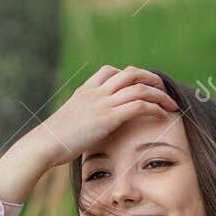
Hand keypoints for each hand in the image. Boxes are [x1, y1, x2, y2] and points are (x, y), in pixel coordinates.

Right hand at [37, 64, 178, 168]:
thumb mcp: (68, 124)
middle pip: (130, 73)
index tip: (140, 86)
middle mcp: (95, 92)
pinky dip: (155, 107)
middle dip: (151, 78)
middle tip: (162, 89)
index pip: (110, 71)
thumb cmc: (54, 141)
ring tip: (170, 103)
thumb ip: (80, 120)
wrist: (45, 144)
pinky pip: (139, 105)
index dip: (128, 76)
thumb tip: (85, 131)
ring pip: (139, 86)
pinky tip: (163, 115)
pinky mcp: (109, 118)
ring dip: (159, 93)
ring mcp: (102, 103)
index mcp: (85, 91)